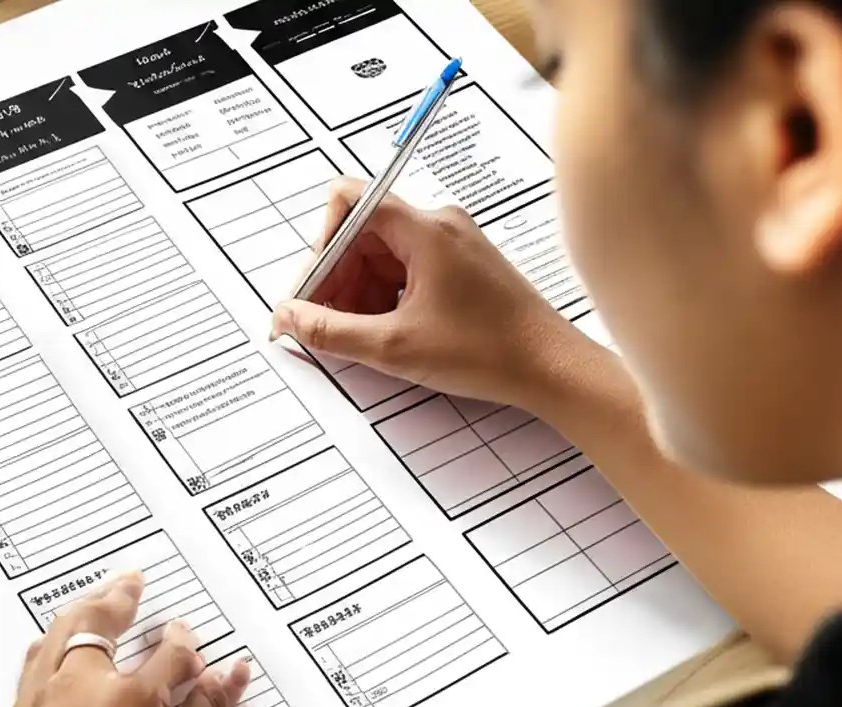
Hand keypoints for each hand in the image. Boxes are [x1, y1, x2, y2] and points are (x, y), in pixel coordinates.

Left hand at [9, 570, 250, 706]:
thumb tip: (227, 678)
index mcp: (128, 700)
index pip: (170, 654)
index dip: (182, 643)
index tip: (185, 637)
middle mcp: (78, 688)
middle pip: (99, 621)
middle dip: (117, 598)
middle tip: (131, 581)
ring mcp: (41, 699)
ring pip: (58, 633)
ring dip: (79, 611)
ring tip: (96, 598)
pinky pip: (32, 662)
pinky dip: (49, 643)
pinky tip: (54, 639)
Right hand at [271, 177, 597, 411]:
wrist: (551, 367)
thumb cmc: (491, 351)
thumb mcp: (394, 347)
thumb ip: (331, 330)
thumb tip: (290, 316)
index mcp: (424, 229)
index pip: (348, 203)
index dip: (321, 246)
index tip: (315, 288)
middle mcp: (438, 225)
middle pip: (362, 233)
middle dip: (337, 278)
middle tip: (325, 322)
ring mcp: (452, 245)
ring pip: (383, 255)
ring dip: (360, 292)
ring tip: (360, 335)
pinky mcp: (462, 266)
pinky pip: (407, 269)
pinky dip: (387, 297)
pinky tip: (388, 332)